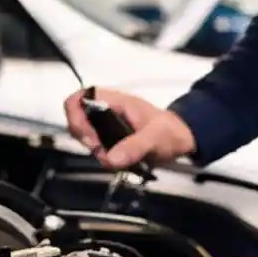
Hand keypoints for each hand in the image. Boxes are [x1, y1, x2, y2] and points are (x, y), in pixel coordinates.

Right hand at [63, 87, 195, 168]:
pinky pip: (96, 146)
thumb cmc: (170, 131)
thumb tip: (111, 158)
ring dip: (94, 149)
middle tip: (101, 149)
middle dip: (85, 137)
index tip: (87, 135)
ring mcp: (107, 124)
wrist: (182, 140)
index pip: (80, 97)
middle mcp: (106, 110)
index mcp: (114, 100)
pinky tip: (116, 159)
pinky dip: (102, 155)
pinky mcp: (110, 138)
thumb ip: (135, 146)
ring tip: (112, 157)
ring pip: (84, 135)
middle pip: (77, 118)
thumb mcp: (155, 138)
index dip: (75, 115)